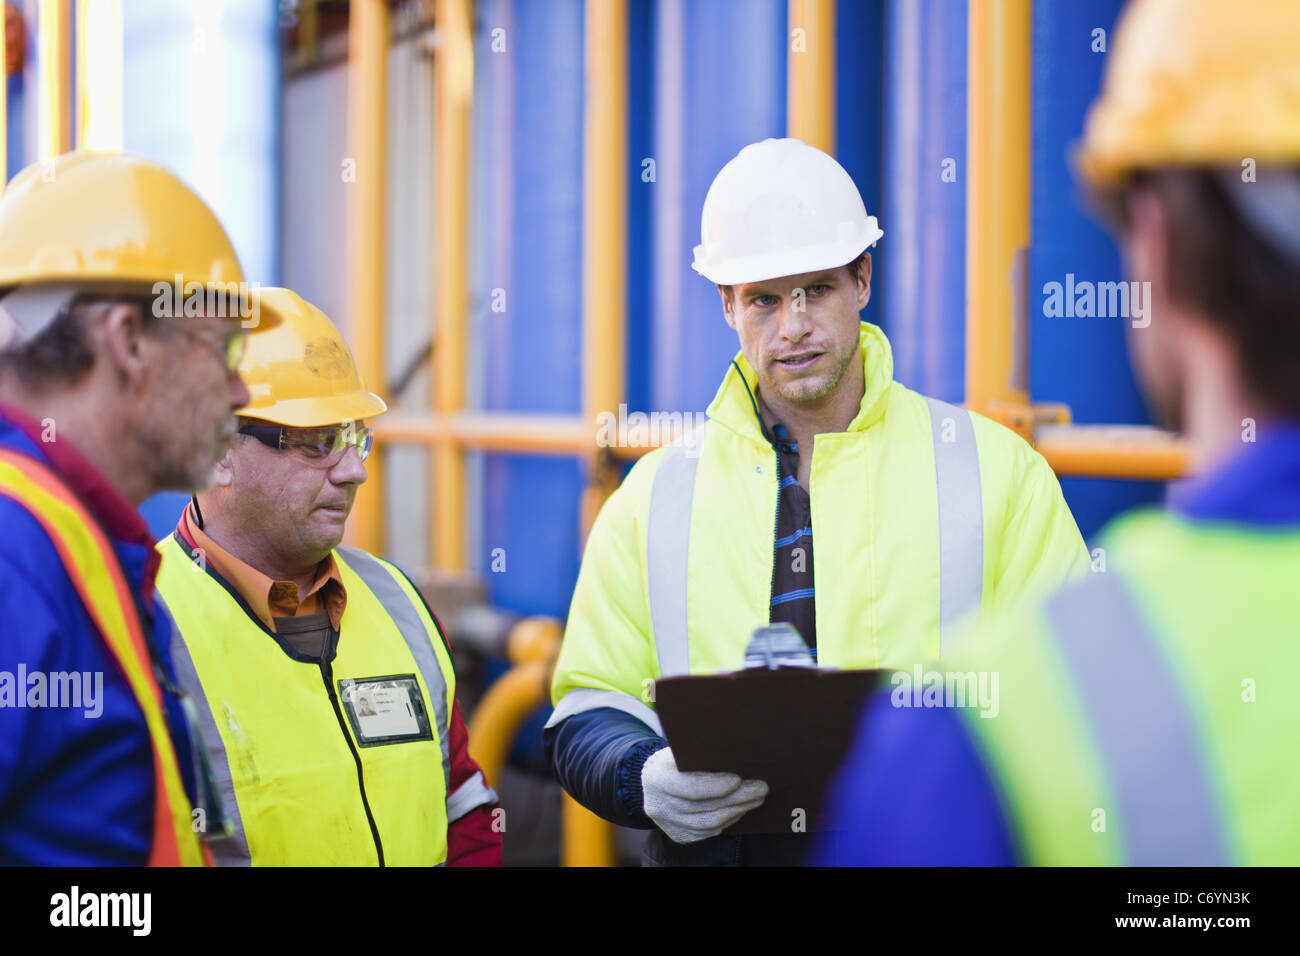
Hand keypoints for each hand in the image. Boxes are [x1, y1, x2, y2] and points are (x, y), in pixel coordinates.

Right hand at [640, 746, 768, 843]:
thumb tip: (735, 752)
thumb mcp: (679, 751)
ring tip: (757, 798)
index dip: (715, 785)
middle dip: (737, 798)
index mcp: (658, 779)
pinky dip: (728, 820)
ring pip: (709, 823)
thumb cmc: (673, 760)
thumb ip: (699, 754)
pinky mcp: (679, 835)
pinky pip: (708, 832)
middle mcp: (660, 806)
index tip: (738, 779)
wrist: (652, 782)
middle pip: (705, 807)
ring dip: (737, 810)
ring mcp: (669, 824)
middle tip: (761, 788)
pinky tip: (741, 808)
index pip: (689, 787)